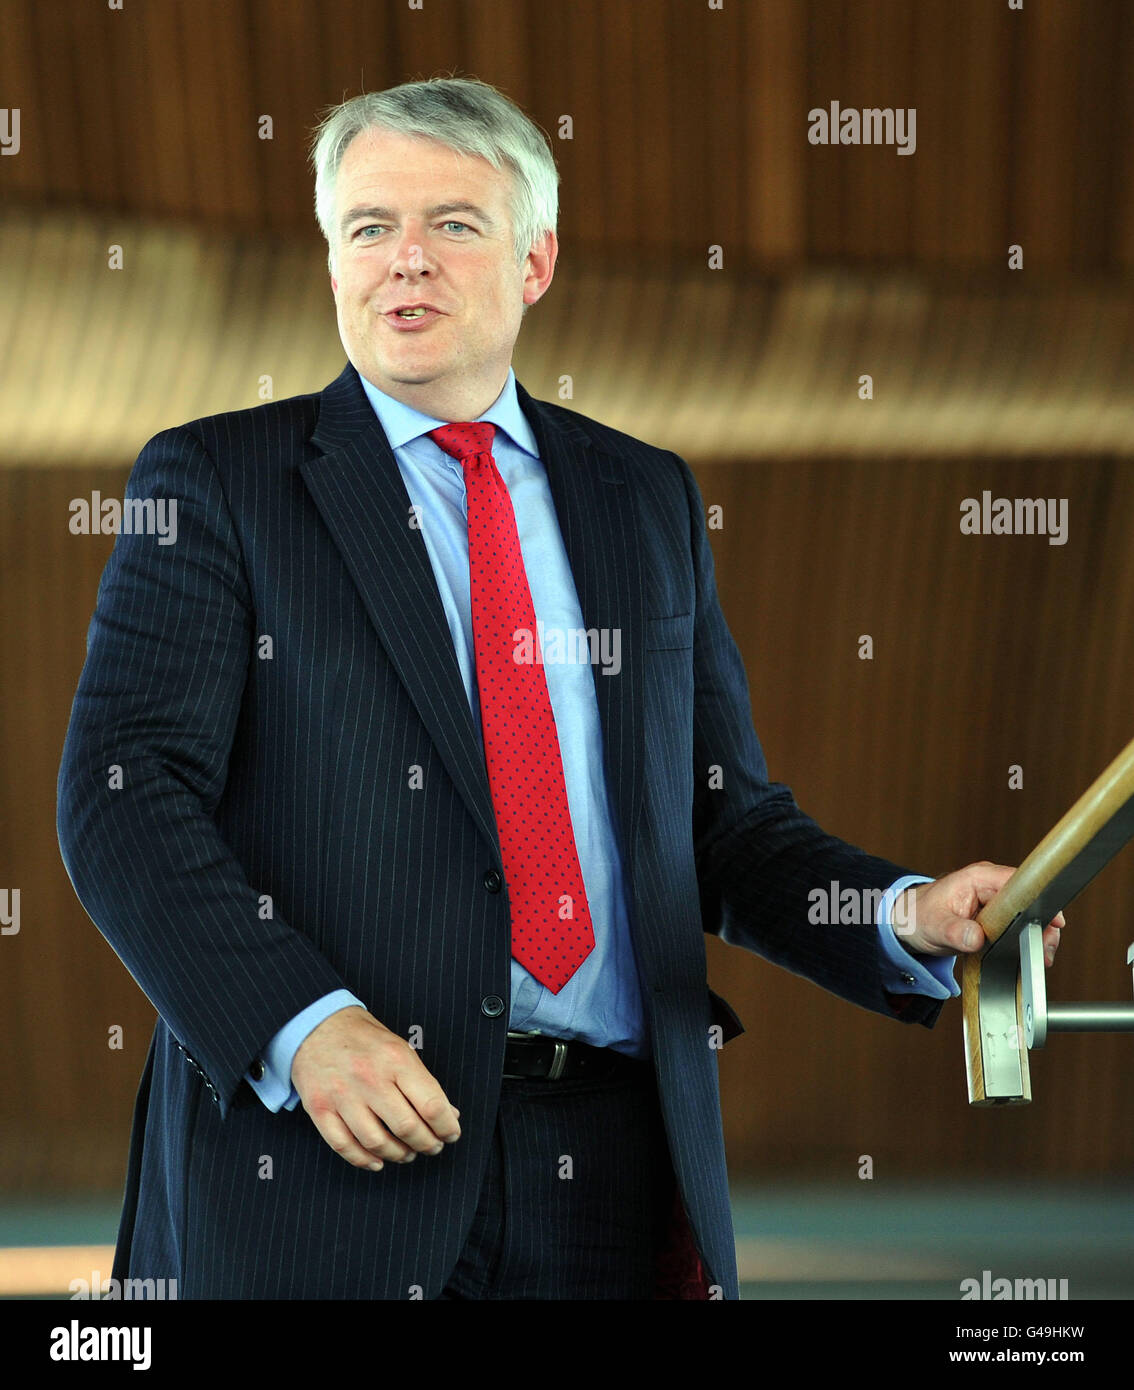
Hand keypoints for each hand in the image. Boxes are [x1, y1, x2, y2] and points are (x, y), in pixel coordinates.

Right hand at [291, 1006, 460, 1170]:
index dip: (446, 1126)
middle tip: (432, 1146)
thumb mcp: (400, 1047)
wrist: (316, 1025)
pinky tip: (377, 1161)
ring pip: (377, 1142)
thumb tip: (448, 1113)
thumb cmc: (364, 1037)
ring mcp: (342, 1095)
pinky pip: (344, 1145)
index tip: (451, 1133)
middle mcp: (369, 1077)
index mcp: (395, 1059)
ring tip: (407, 1153)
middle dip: (427, 1144)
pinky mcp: (319, 1108)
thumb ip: (423, 1082)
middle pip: (407, 1128)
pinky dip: (364, 1160)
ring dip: (398, 1155)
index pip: (431, 1104)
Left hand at [893, 861, 1064, 964]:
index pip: (1019, 882)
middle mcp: (990, 885)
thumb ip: (954, 931)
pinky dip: (1025, 939)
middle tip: (1046, 950)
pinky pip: (1018, 924)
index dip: (1039, 900)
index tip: (1053, 920)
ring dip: (1036, 934)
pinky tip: (1028, 955)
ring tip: (1040, 956)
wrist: (908, 922)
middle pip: (1030, 899)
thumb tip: (975, 937)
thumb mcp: (934, 926)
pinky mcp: (995, 915)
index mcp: (978, 878)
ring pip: (1027, 914)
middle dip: (1041, 924)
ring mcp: (994, 900)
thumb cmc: (918, 916)